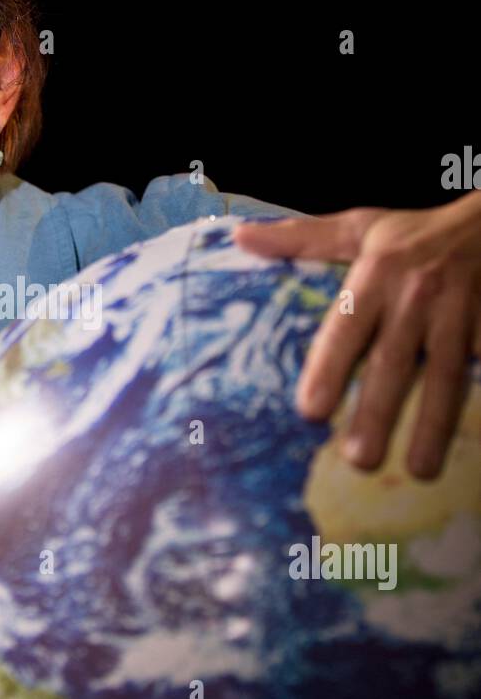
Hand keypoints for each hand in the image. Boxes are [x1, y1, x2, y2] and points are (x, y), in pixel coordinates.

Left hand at [231, 192, 480, 478]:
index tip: (311, 411)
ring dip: (432, 425)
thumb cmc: (416, 231)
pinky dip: (479, 395)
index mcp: (377, 273)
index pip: (347, 326)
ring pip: (445, 375)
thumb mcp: (360, 226)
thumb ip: (302, 238)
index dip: (329, 368)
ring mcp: (459, 314)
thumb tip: (241, 235)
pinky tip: (470, 442)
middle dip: (377, 412)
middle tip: (359, 461)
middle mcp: (416, 295)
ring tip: (419, 471)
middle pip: (394, 362)